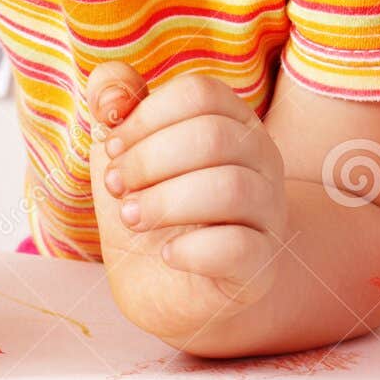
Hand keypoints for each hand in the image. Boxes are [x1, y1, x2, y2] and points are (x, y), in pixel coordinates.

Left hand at [86, 62, 287, 347]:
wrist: (168, 286)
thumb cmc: (150, 201)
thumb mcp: (121, 145)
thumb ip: (112, 97)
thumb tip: (111, 97)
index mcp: (231, 119)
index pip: (200, 93)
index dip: (146, 116)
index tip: (112, 147)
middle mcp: (261, 158)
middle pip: (214, 136)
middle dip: (148, 160)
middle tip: (116, 186)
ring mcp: (268, 212)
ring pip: (231, 188)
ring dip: (164, 201)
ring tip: (132, 218)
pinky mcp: (260, 265)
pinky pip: (239, 248)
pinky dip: (191, 250)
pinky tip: (166, 254)